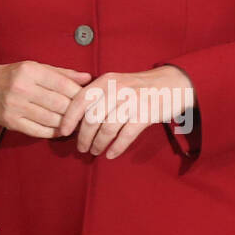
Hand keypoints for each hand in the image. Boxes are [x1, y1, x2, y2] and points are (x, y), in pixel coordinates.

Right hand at [0, 61, 92, 138]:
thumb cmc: (14, 76)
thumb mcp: (36, 68)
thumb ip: (62, 74)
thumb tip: (88, 78)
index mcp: (29, 71)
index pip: (62, 84)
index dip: (79, 94)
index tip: (90, 99)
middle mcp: (21, 88)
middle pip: (59, 104)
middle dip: (76, 110)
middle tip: (87, 114)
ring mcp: (15, 107)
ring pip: (52, 119)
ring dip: (67, 123)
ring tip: (76, 123)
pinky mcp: (12, 123)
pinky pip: (40, 131)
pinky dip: (54, 132)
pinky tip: (61, 129)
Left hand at [57, 66, 194, 157]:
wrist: (170, 83)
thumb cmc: (136, 87)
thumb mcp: (115, 82)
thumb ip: (97, 95)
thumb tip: (74, 117)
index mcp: (105, 81)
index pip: (80, 100)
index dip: (69, 118)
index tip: (63, 132)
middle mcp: (117, 89)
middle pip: (92, 118)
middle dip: (84, 137)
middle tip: (81, 148)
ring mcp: (132, 102)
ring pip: (108, 129)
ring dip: (98, 144)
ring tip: (94, 151)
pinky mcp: (146, 114)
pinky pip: (126, 135)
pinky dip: (116, 147)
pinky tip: (110, 154)